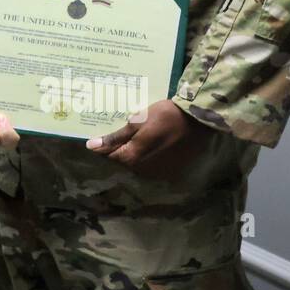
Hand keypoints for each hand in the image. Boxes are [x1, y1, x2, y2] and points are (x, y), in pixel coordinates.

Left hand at [87, 99, 215, 179]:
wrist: (198, 121)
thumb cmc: (164, 116)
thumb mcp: (137, 121)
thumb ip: (115, 137)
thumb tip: (91, 146)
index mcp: (132, 158)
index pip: (108, 155)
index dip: (103, 144)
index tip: (103, 132)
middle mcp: (142, 171)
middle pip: (123, 160)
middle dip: (119, 148)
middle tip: (121, 131)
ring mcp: (157, 173)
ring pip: (137, 164)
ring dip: (135, 153)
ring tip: (138, 136)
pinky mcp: (170, 171)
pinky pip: (152, 165)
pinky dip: (149, 156)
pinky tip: (153, 143)